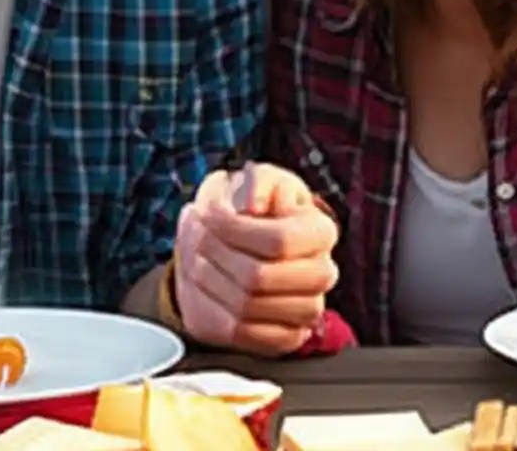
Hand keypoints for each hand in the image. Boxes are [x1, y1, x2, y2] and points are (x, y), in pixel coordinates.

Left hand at [174, 162, 338, 355]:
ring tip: (194, 256)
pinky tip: (202, 284)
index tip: (209, 214)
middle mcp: (322, 273)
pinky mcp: (287, 336)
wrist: (252, 243)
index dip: (236, 230)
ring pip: (246, 306)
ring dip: (208, 280)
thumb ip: (258, 182)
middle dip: (216, 255)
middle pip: (259, 277)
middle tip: (196, 235)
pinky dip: (214, 308)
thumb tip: (253, 204)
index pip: (279, 241)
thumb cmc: (255, 207)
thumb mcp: (258, 179)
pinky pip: (243, 334)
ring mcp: (307, 308)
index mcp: (321, 232)